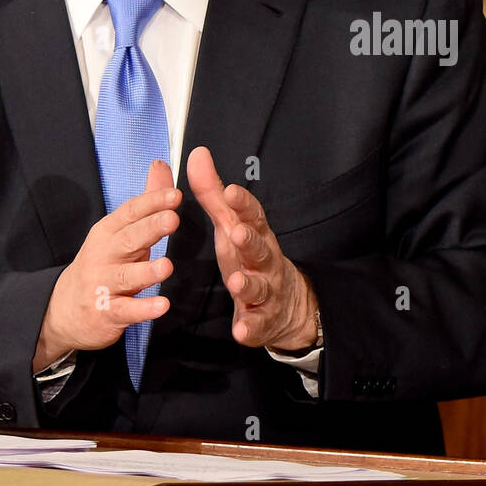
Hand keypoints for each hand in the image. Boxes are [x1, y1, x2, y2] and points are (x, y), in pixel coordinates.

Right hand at [32, 159, 180, 371]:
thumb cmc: (102, 263)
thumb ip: (146, 202)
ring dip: (146, 271)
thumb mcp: (119, 231)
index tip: (175, 195)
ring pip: (126, 276)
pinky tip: (162, 306)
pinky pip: (126, 310)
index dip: (152, 202)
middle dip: (150, 228)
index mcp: (108, 231)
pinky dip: (143, 309)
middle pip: (128, 239)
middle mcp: (103, 255)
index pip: (130, 212)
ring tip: (167, 266)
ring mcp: (102, 284)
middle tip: (172, 219)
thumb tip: (161, 165)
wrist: (62, 309)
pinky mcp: (106, 313)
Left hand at [186, 145, 318, 349]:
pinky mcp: (261, 320)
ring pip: (259, 286)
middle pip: (260, 248)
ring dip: (248, 284)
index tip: (230, 191)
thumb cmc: (249, 257)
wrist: (287, 304)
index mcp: (255, 235)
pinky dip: (250, 327)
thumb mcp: (231, 225)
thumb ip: (212, 194)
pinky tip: (241, 331)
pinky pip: (257, 325)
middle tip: (237, 232)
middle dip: (250, 240)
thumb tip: (198, 154)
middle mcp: (264, 261)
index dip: (243, 204)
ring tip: (235, 281)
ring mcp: (266, 291)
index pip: (253, 216)